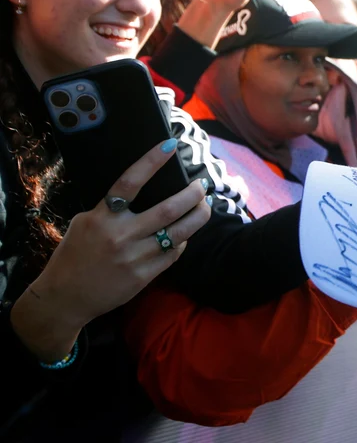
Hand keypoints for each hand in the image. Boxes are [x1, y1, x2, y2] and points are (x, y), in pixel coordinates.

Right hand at [11, 140, 210, 361]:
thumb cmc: (74, 256)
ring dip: (197, 216)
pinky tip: (184, 235)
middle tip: (202, 186)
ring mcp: (134, 257)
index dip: (151, 161)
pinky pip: (173, 253)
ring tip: (204, 206)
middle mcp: (121, 235)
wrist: (65, 297)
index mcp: (102, 218)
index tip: (170, 144)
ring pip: (179, 232)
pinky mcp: (144, 276)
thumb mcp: (85, 224)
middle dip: (193, 194)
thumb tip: (142, 191)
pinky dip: (182, 241)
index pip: (129, 182)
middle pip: (168, 209)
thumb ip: (110, 209)